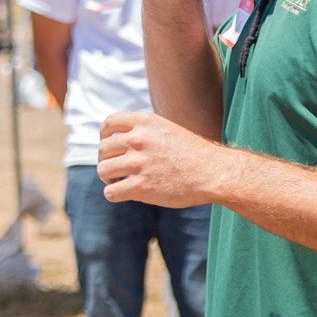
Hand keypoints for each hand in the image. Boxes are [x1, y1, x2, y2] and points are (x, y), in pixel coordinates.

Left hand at [96, 110, 237, 207]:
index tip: (110, 146)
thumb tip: (117, 141)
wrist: (213, 172)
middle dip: (106, 160)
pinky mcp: (140, 186)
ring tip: (119, 182)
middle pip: (103, 149)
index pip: (109, 124)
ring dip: (108, 178)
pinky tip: (123, 193)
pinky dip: (113, 194)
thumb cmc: (192, 153)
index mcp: (145, 122)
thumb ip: (142, 131)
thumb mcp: (166, 129)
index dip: (104, 136)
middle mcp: (138, 139)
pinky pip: (110, 192)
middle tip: (116, 169)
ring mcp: (138, 163)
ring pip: (103, 170)